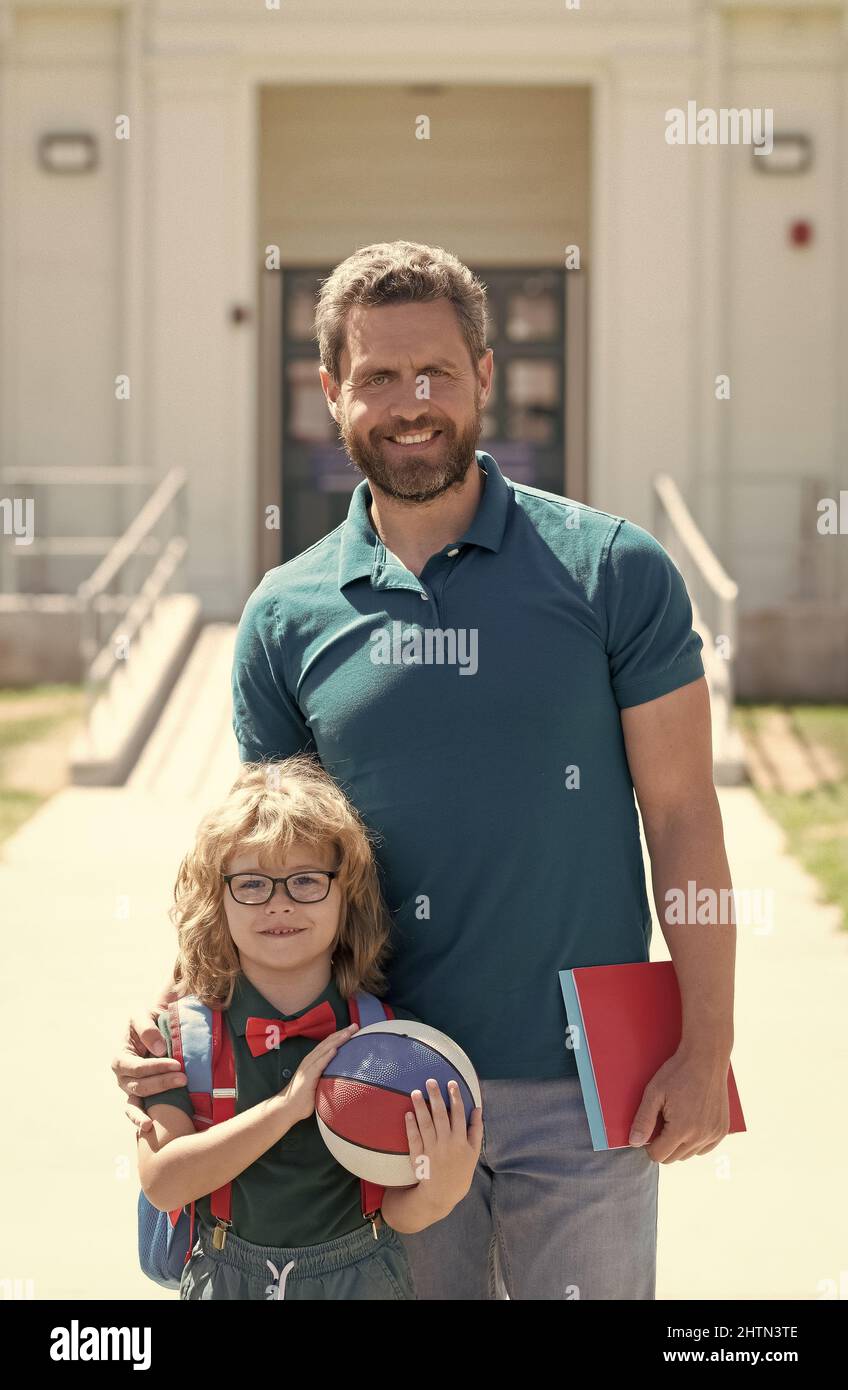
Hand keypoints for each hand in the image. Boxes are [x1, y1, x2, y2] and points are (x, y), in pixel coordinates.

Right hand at [111, 1006, 187, 1137]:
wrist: (156, 1026)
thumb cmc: (148, 1020)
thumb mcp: (142, 1015)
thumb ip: (147, 1029)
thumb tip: (158, 1050)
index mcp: (121, 1057)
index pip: (137, 1067)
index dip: (155, 1067)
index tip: (177, 1064)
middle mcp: (123, 1076)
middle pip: (139, 1086)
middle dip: (161, 1083)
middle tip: (184, 1078)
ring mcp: (130, 1088)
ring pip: (136, 1102)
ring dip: (152, 1106)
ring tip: (155, 1121)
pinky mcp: (140, 1096)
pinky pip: (136, 1111)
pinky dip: (139, 1120)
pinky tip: (147, 1129)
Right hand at [278, 1025, 358, 1125]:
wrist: (287, 1107)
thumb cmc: (303, 1097)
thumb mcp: (317, 1082)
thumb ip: (326, 1075)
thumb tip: (342, 1076)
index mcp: (314, 1060)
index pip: (329, 1044)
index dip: (341, 1035)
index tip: (354, 1030)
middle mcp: (311, 1060)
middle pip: (328, 1042)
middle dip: (342, 1033)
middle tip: (355, 1026)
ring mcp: (308, 1067)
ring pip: (324, 1049)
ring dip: (337, 1040)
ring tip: (348, 1033)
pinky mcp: (307, 1076)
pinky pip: (319, 1064)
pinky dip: (327, 1056)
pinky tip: (335, 1050)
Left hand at [405, 1079, 483, 1213]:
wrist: (442, 1195)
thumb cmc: (460, 1173)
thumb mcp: (473, 1153)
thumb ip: (476, 1130)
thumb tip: (477, 1108)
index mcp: (461, 1141)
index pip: (458, 1114)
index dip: (455, 1098)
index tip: (451, 1083)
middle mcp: (446, 1143)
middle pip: (440, 1115)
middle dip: (436, 1096)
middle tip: (430, 1080)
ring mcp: (432, 1149)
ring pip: (425, 1124)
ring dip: (420, 1107)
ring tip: (416, 1092)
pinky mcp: (419, 1156)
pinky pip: (414, 1138)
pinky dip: (411, 1126)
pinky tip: (408, 1113)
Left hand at [628, 1046, 730, 1161]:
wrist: (706, 1058)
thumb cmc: (677, 1072)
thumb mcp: (654, 1092)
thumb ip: (643, 1120)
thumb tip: (635, 1143)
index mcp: (681, 1129)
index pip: (659, 1155)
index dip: (649, 1145)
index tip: (649, 1130)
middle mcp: (700, 1137)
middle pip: (674, 1158)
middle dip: (663, 1145)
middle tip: (662, 1122)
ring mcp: (713, 1134)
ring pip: (689, 1154)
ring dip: (679, 1145)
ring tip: (676, 1121)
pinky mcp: (722, 1130)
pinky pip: (704, 1148)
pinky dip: (696, 1142)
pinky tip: (691, 1124)